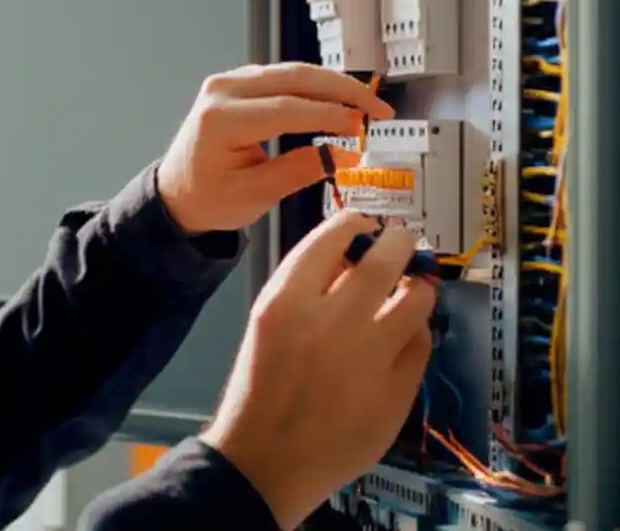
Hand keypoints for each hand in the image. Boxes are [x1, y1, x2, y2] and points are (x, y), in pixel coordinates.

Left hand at [157, 63, 392, 232]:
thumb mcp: (254, 195)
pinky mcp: (237, 83)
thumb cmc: (208, 198)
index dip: (331, 115)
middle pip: (294, 78)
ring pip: (292, 72)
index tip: (364, 126)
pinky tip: (339, 99)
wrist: (176, 193)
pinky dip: (314, 86)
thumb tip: (343, 154)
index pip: (288, 109)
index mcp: (220, 121)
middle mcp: (221, 92)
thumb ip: (299, 172)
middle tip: (378, 109)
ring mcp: (228, 82)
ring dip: (333, 85)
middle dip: (343, 91)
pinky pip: (282, 76)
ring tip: (366, 105)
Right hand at [198, 211, 436, 529]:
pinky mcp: (396, 390)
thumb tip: (350, 256)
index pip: (333, 236)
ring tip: (412, 287)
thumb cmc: (259, 388)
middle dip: (399, 241)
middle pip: (385, 258)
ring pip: (416, 298)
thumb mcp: (265, 324)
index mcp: (286, 302)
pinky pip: (421, 344)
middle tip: (402, 241)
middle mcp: (330, 322)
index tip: (364, 222)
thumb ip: (303, 288)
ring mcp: (369, 357)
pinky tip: (404, 335)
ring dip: (417, 286)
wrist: (265, 459)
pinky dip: (416, 333)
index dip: (355, 222)